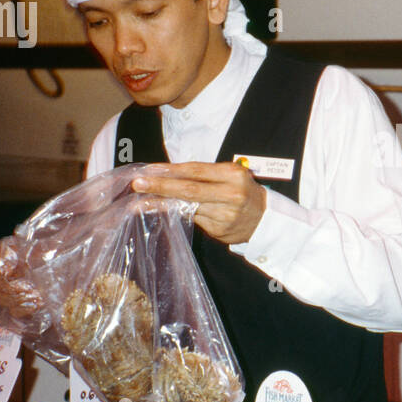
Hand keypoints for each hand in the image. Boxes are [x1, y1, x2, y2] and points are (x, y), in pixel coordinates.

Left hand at [132, 162, 266, 244]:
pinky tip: (162, 212)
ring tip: (140, 202)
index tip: (149, 170)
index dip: (171, 170)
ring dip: (161, 204)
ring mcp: (225, 215)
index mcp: (233, 174)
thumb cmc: (241, 191)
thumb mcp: (230, 175)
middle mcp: (230, 194)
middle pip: (190, 190)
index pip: (196, 170)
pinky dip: (175, 215)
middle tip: (138, 184)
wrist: (264, 218)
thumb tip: (166, 173)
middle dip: (161, 186)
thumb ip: (204, 174)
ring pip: (187, 208)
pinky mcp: (220, 231)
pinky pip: (193, 220)